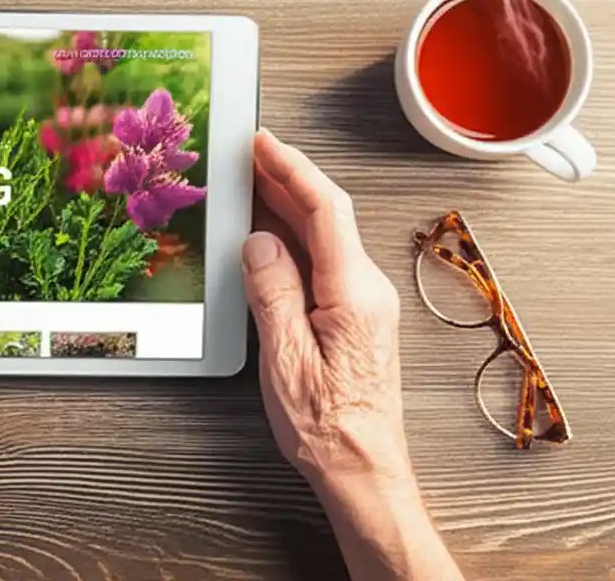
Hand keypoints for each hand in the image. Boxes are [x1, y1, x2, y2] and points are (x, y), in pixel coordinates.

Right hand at [243, 129, 406, 488]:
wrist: (364, 471)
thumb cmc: (329, 429)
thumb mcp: (286, 360)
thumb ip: (272, 293)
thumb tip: (259, 242)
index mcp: (353, 293)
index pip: (324, 209)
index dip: (292, 168)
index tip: (263, 142)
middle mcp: (366, 290)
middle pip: (327, 215)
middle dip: (287, 177)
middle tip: (248, 153)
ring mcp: (364, 302)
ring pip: (324, 237)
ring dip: (288, 206)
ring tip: (251, 184)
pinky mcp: (355, 317)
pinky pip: (323, 261)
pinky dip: (293, 238)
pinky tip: (269, 237)